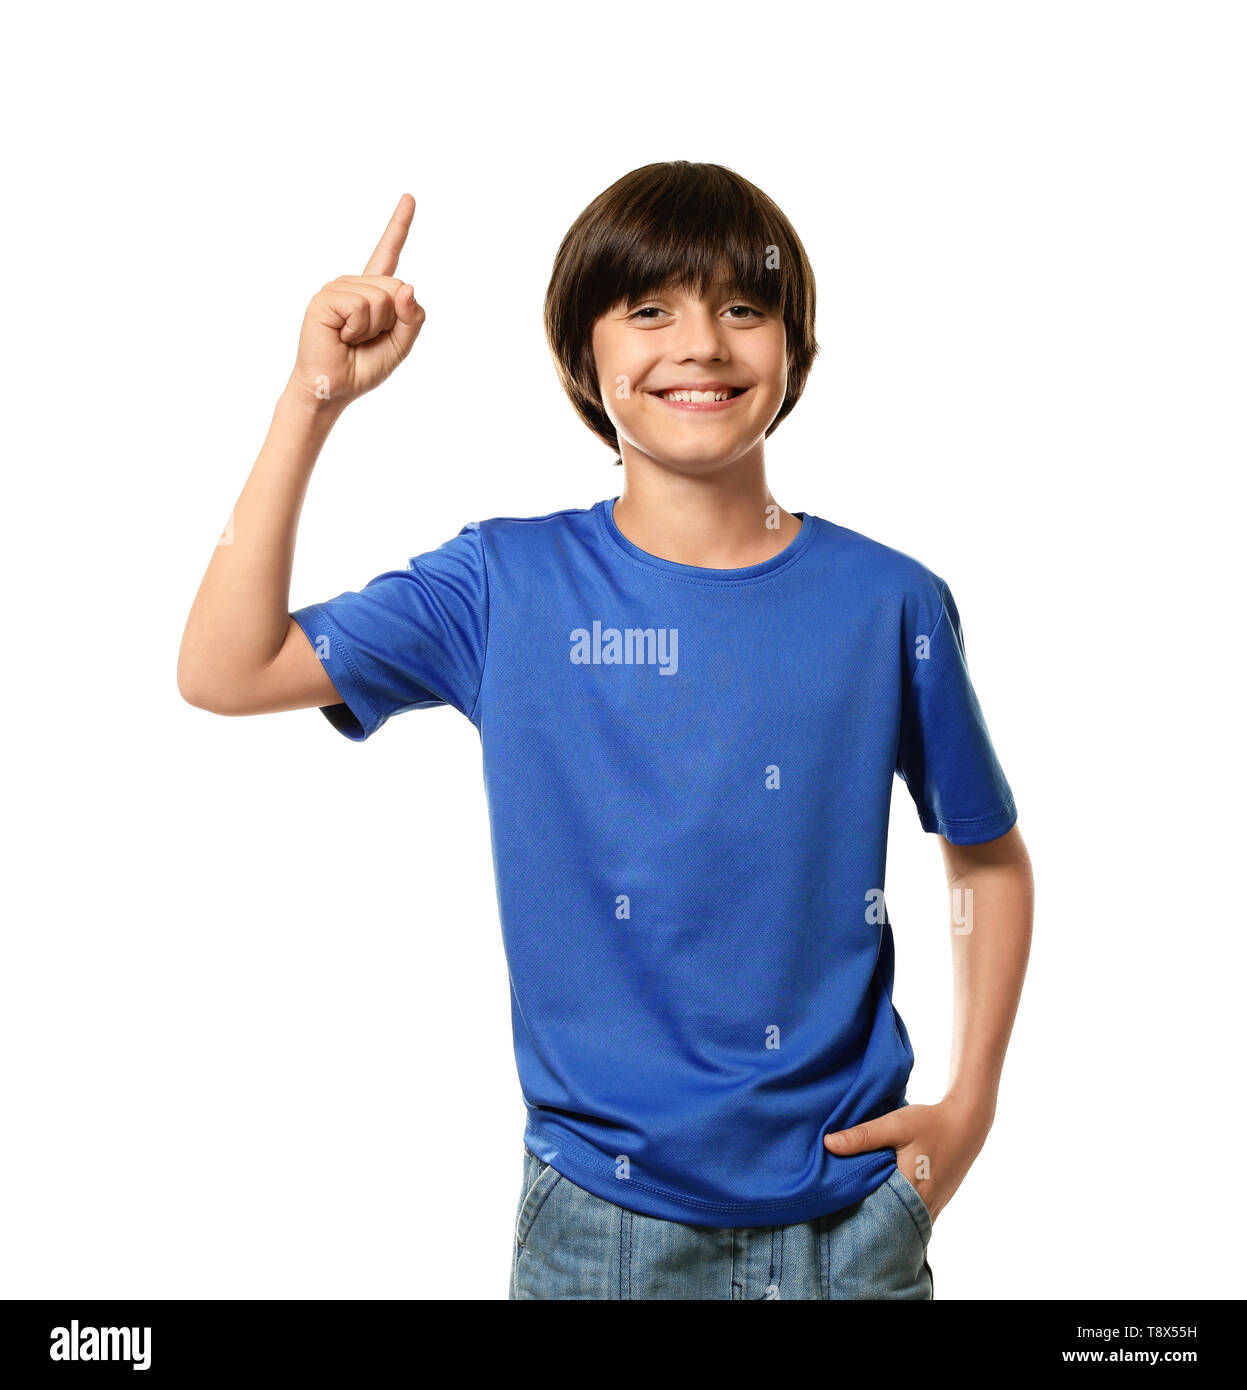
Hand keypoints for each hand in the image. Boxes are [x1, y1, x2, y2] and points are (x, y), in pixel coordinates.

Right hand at [286, 192, 425, 411]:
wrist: (334, 388)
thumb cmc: (363, 367)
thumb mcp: (401, 344)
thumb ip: (413, 317)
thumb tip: (408, 286)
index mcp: (373, 292)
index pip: (388, 253)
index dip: (398, 225)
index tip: (409, 196)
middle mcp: (354, 284)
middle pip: (397, 288)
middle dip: (391, 321)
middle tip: (366, 339)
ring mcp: (337, 288)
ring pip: (381, 299)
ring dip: (373, 328)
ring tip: (350, 339)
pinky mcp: (325, 298)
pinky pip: (360, 306)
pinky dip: (358, 328)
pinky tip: (340, 336)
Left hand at [823, 1096, 992, 1222]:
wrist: (966, 1126)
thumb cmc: (930, 1124)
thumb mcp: (896, 1125)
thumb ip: (863, 1135)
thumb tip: (828, 1144)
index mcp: (912, 1191)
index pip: (875, 1214)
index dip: (852, 1212)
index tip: (831, 1204)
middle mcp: (923, 1207)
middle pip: (885, 1222)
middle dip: (863, 1217)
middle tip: (836, 1207)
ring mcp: (931, 1210)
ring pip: (898, 1221)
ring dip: (879, 1214)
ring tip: (851, 1204)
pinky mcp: (933, 1206)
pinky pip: (908, 1216)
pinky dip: (893, 1210)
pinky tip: (877, 1199)